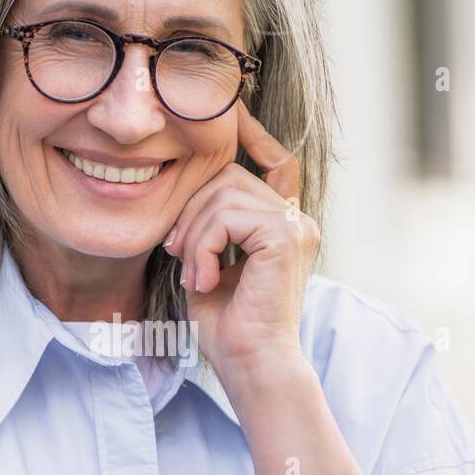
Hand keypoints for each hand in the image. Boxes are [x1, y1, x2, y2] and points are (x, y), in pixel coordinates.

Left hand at [162, 101, 318, 380]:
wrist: (249, 364)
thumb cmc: (227, 325)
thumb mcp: (209, 263)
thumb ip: (207, 225)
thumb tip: (183, 187)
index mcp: (284, 223)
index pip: (275, 161)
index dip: (251, 133)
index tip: (227, 111)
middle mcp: (297, 219)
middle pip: (230, 176)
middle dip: (191, 210)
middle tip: (177, 252)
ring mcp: (296, 225)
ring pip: (223, 194)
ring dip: (193, 233)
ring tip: (190, 272)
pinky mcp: (285, 237)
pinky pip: (227, 217)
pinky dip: (204, 246)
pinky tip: (202, 280)